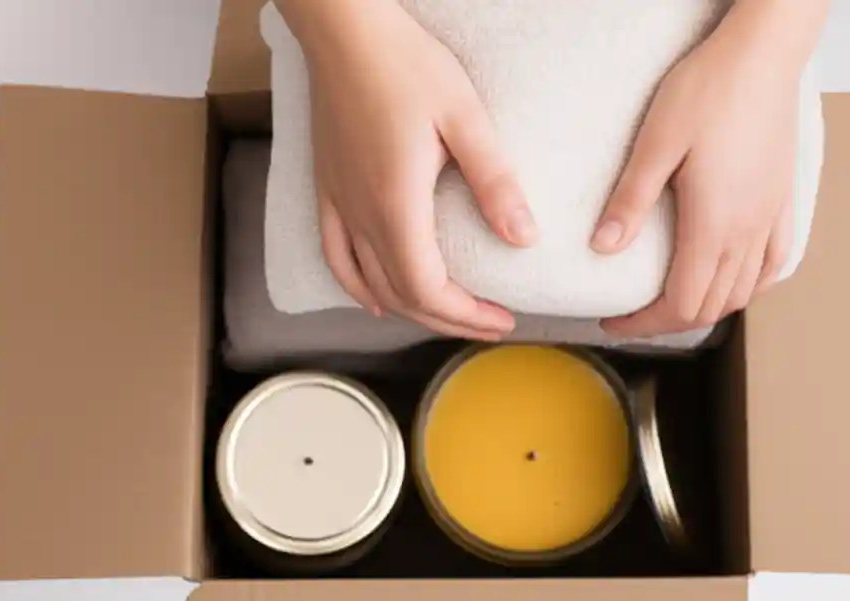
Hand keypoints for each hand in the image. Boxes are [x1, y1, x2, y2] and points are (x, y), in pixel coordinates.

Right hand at [282, 0, 536, 339]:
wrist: (344, 30)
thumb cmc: (405, 64)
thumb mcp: (465, 119)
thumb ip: (494, 182)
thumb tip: (523, 239)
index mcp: (396, 204)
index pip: (428, 288)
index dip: (465, 315)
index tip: (502, 319)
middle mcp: (360, 214)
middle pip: (402, 294)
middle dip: (448, 319)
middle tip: (490, 322)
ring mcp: (339, 203)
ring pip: (369, 282)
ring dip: (410, 308)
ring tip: (448, 315)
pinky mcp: (326, 187)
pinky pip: (335, 256)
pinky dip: (358, 287)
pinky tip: (377, 297)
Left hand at [592, 2, 816, 337]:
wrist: (764, 54)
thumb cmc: (709, 89)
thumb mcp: (656, 143)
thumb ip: (631, 202)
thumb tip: (603, 250)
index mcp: (713, 225)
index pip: (681, 304)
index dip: (643, 324)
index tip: (613, 322)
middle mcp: (747, 231)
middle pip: (711, 306)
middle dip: (668, 320)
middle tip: (632, 313)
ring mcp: (770, 218)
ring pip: (743, 292)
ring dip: (706, 306)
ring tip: (672, 298)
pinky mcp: (782, 200)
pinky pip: (775, 264)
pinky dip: (750, 285)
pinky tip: (732, 278)